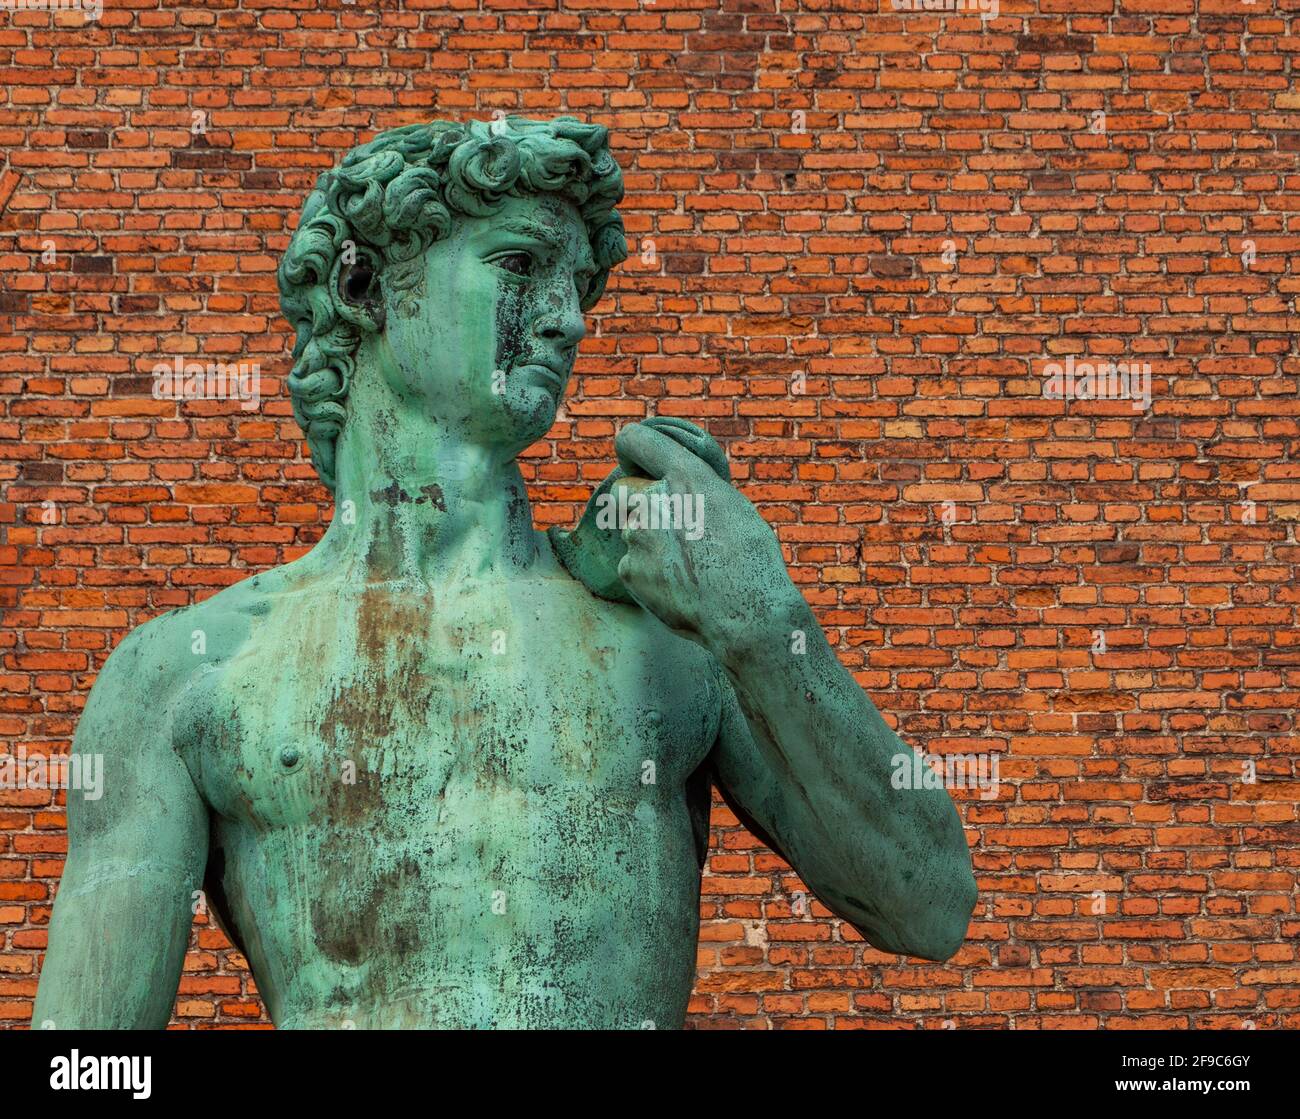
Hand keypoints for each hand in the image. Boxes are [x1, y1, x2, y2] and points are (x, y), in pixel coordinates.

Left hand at [612, 422, 800, 652]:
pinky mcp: (629, 569)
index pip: (636, 440)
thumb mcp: (733, 507)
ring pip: (633, 532)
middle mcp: (655, 500)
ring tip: (688, 567)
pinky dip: (649, 574)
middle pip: (624, 490)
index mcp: (686, 477)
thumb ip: (698, 492)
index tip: (636, 461)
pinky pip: (632, 564)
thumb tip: (681, 491)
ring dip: (651, 543)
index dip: (632, 449)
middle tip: (668, 526)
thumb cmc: (752, 562)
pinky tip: (678, 586)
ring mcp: (638, 536)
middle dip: (637, 503)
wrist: (746, 614)